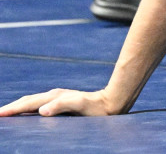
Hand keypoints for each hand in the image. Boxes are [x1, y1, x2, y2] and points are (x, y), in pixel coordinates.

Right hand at [0, 88, 115, 117]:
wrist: (111, 102)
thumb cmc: (96, 107)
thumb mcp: (80, 106)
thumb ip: (61, 105)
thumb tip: (41, 110)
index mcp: (55, 97)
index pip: (29, 103)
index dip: (13, 109)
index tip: (0, 114)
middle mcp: (55, 95)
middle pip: (28, 101)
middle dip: (12, 107)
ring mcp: (58, 97)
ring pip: (33, 101)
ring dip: (20, 106)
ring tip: (8, 112)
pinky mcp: (62, 101)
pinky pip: (40, 104)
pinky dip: (30, 107)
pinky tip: (30, 112)